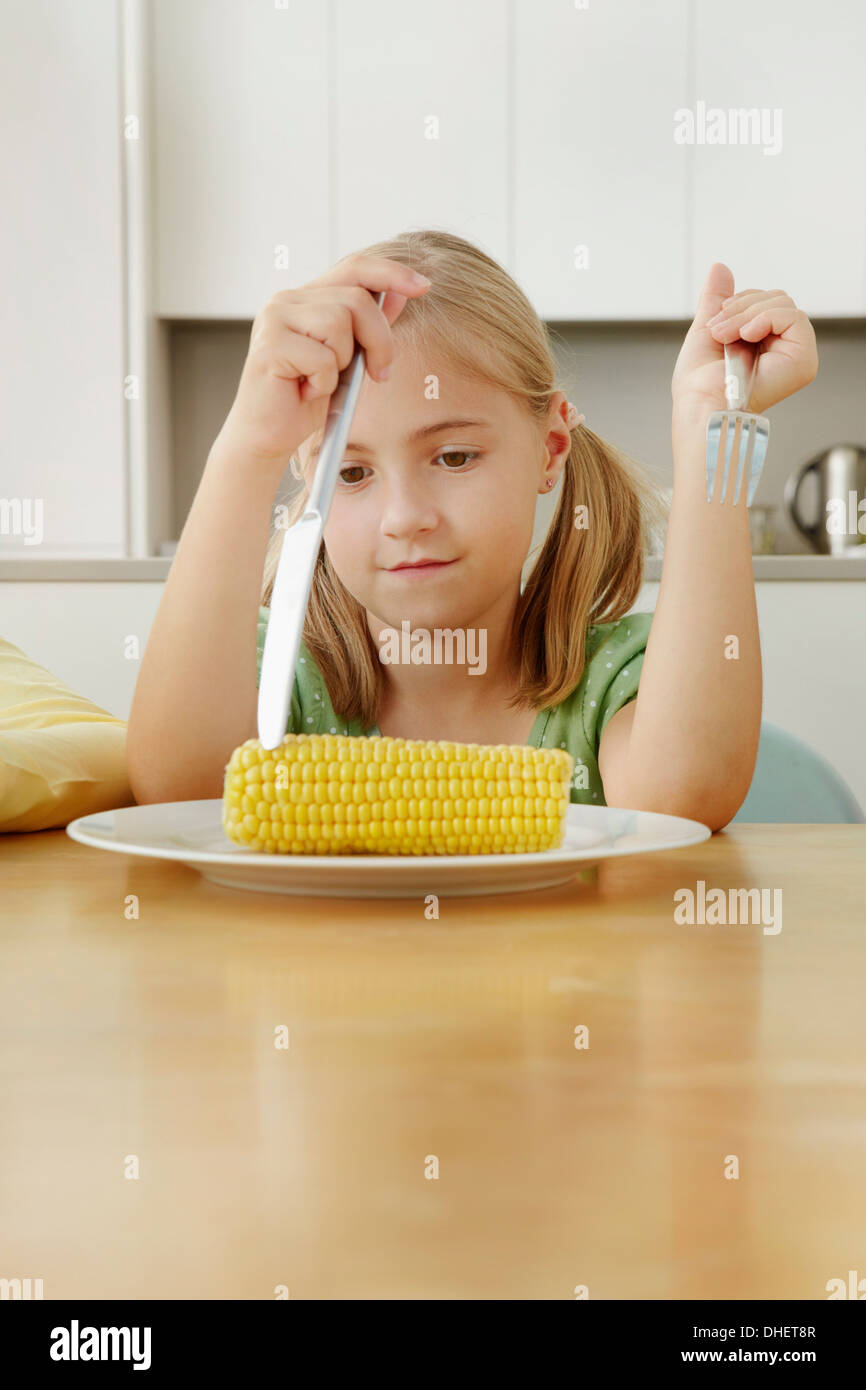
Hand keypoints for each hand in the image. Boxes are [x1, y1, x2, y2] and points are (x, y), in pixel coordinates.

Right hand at [215, 254, 431, 467]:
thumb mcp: (349, 360)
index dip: (391, 272)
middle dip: (380, 340)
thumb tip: (399, 296)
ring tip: (323, 382)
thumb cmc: (305, 399)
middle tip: (378, 374)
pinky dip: (324, 383)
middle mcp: (287, 300)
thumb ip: (368, 327)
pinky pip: (321, 358)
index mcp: (307, 298)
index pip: (354, 268)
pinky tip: (305, 392)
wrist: (267, 434)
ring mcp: (274, 319)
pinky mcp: (269, 346)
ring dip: (343, 364)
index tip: (424, 286)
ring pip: (338, 324)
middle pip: (356, 299)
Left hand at [671, 262, 817, 422]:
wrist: (701, 404)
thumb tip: (720, 267)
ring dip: (747, 314)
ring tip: (727, 337)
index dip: (740, 303)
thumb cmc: (698, 383)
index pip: (765, 301)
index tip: (715, 323)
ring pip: (783, 303)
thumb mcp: (708, 328)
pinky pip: (792, 315)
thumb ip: (718, 300)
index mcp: (765, 343)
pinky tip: (747, 335)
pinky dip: (765, 318)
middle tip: (719, 332)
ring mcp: (796, 354)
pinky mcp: (803, 359)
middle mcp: (784, 349)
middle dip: (742, 308)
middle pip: (776, 298)